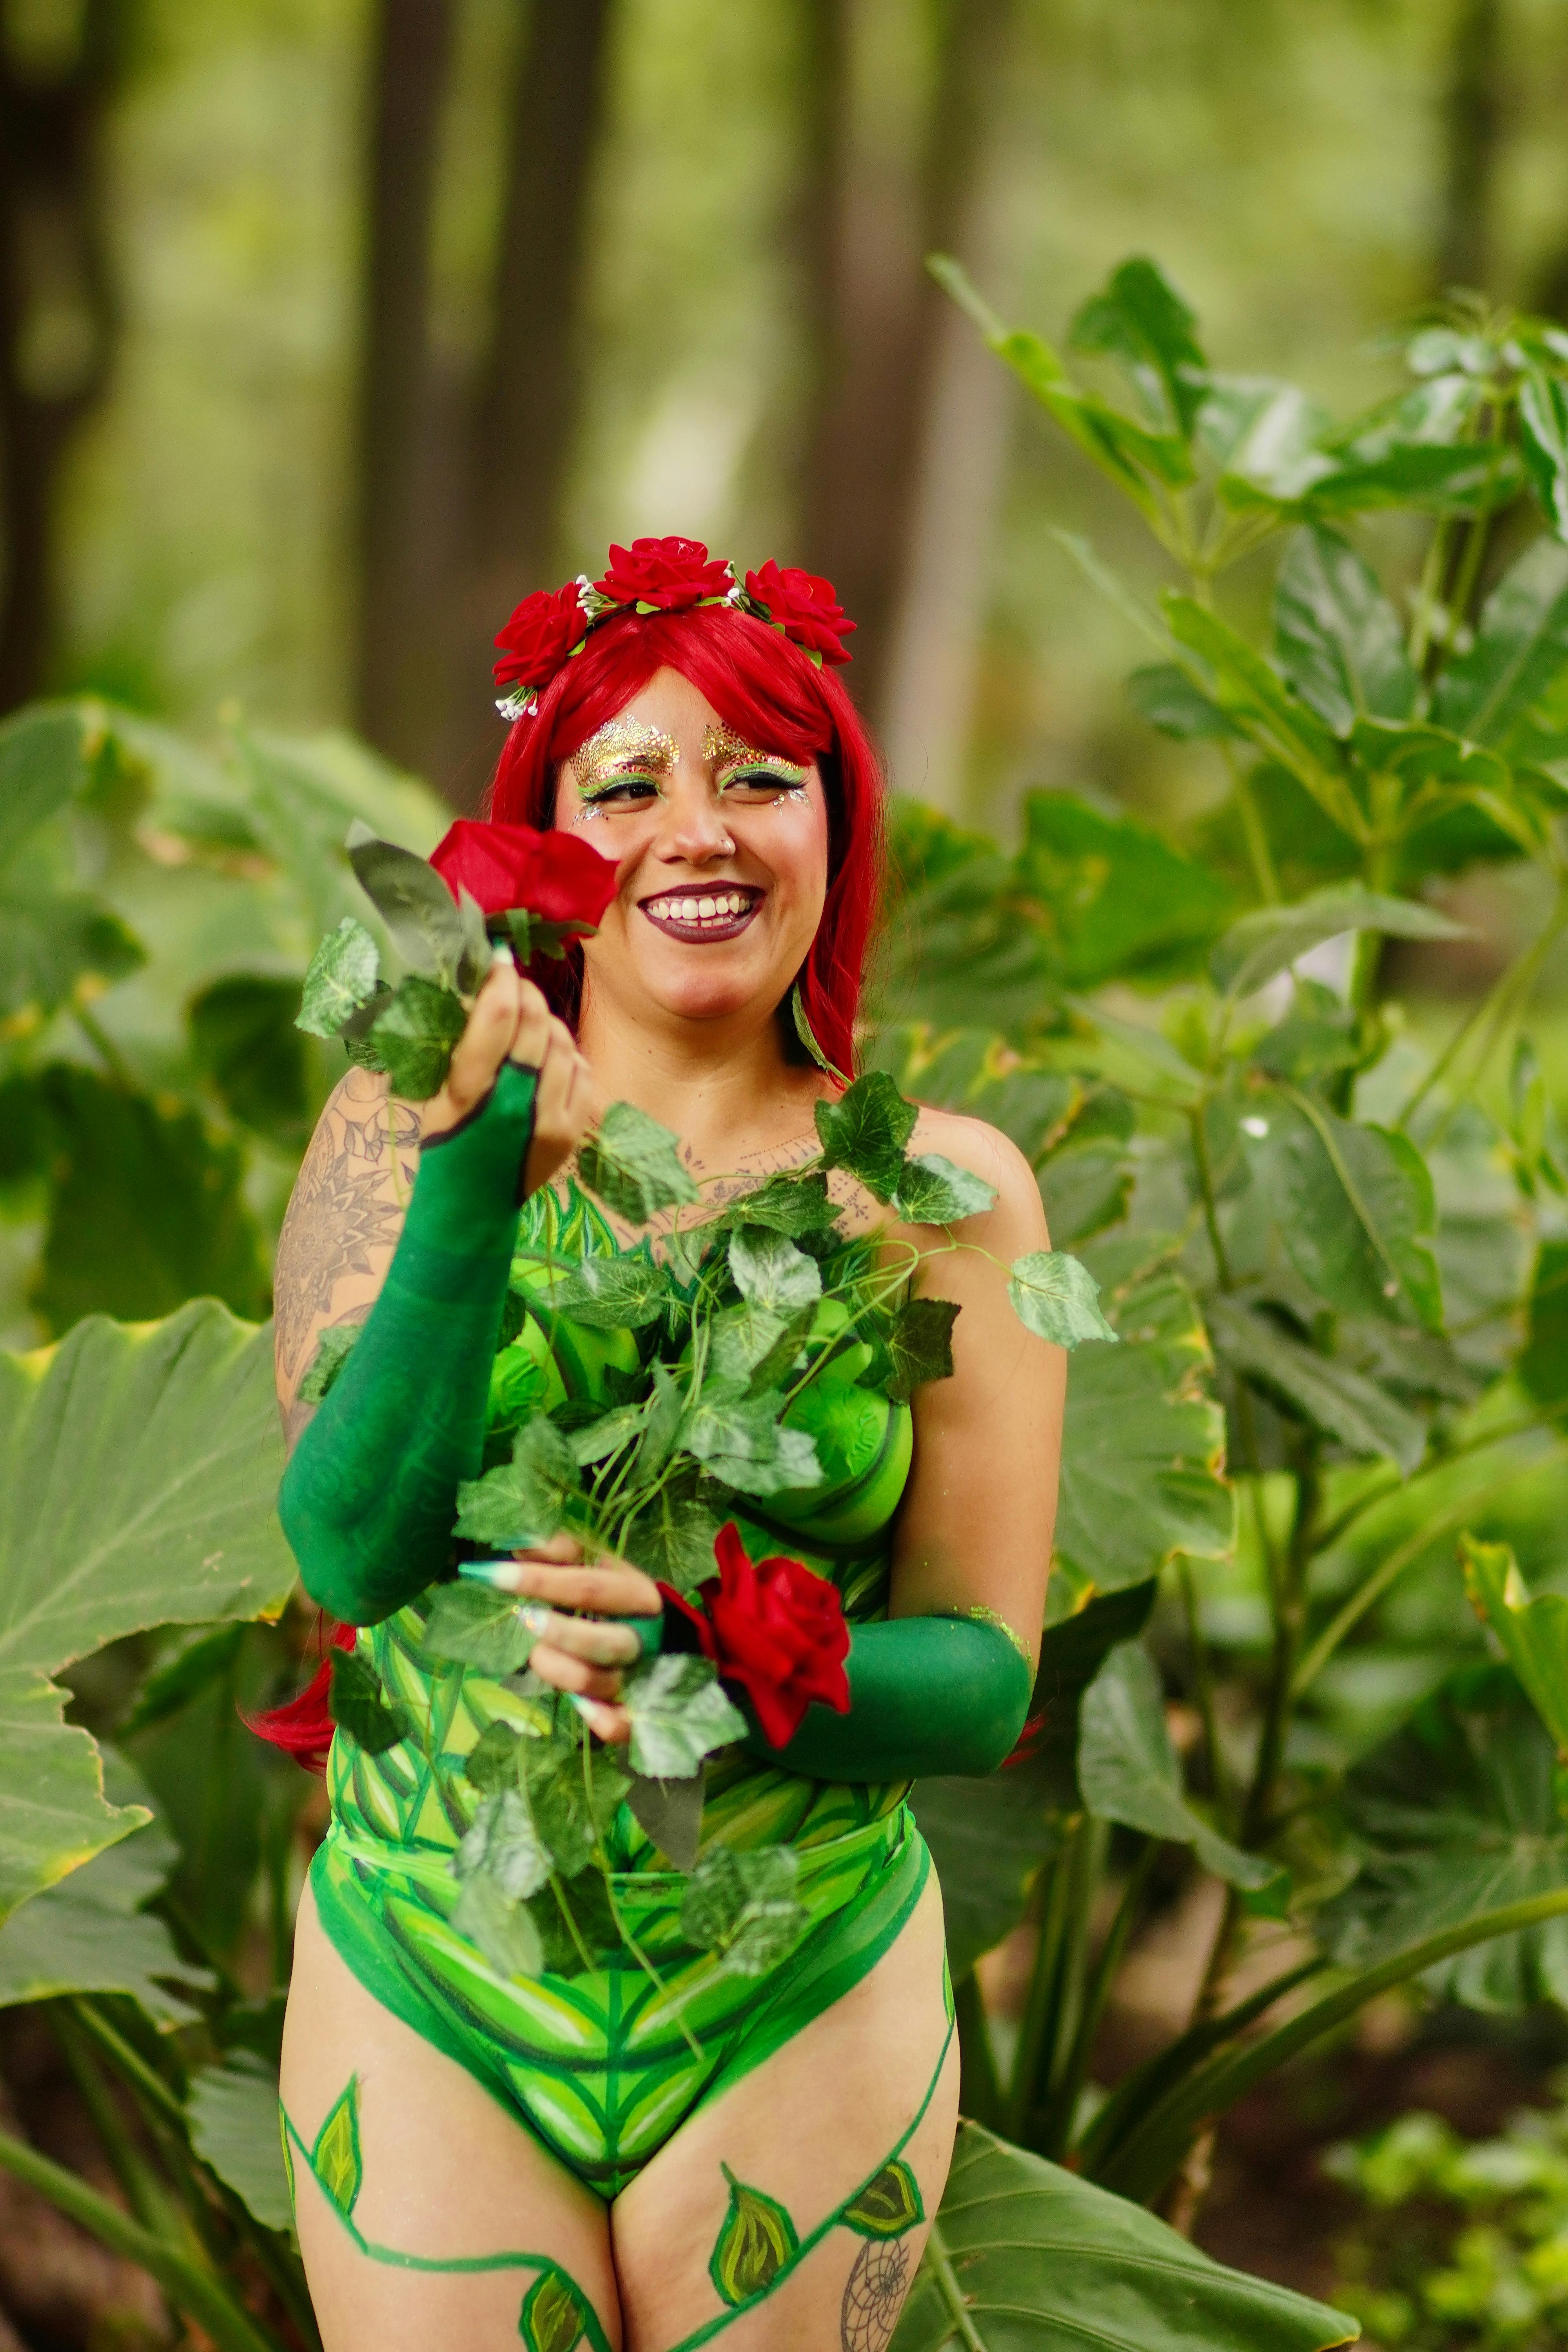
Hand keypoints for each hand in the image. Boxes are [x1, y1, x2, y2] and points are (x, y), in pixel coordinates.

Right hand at [418, 955, 598, 1194]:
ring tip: (528, 1022)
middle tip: (514, 983)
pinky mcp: (572, 1129)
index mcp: (470, 1091)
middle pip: (534, 1022)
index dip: (501, 977)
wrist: (473, 1205)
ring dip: (544, 1021)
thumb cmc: (449, 1141)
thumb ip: (458, 1046)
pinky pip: (580, 1067)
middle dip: (525, 991)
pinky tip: (547, 1056)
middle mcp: (515, 1102)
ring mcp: (550, 1117)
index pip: (499, 1016)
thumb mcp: (437, 1094)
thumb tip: (474, 987)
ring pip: (560, 1040)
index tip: (498, 958)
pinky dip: (565, 1053)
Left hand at [485, 1534, 662, 1743]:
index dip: (540, 1581)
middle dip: (559, 1633)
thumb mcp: (594, 1565)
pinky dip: (601, 1720)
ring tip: (535, 1657)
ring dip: (561, 1672)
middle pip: (603, 1641)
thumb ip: (560, 1552)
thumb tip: (520, 1541)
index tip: (494, 1576)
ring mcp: (640, 1677)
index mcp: (636, 1593)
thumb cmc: (614, 1597)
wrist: (664, 1637)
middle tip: (523, 1620)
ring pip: (601, 1682)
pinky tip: (580, 1708)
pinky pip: (620, 1725)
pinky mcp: (635, 1713)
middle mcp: (642, 1636)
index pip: (588, 1586)